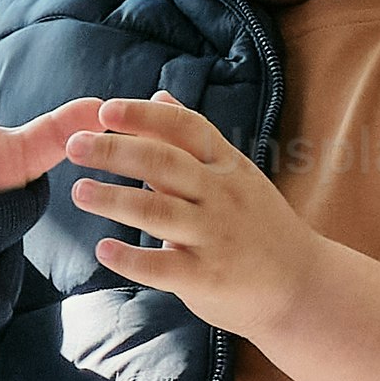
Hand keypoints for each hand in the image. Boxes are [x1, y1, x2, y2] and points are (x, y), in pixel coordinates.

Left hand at [63, 91, 320, 343]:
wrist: (305, 287)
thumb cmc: (261, 228)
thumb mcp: (235, 174)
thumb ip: (193, 138)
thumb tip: (159, 94)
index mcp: (226, 167)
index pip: (184, 128)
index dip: (143, 116)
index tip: (104, 110)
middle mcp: (221, 197)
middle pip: (162, 163)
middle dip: (114, 151)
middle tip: (74, 145)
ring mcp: (215, 237)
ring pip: (157, 212)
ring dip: (113, 199)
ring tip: (78, 192)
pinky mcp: (207, 278)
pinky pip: (163, 266)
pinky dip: (131, 259)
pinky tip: (103, 249)